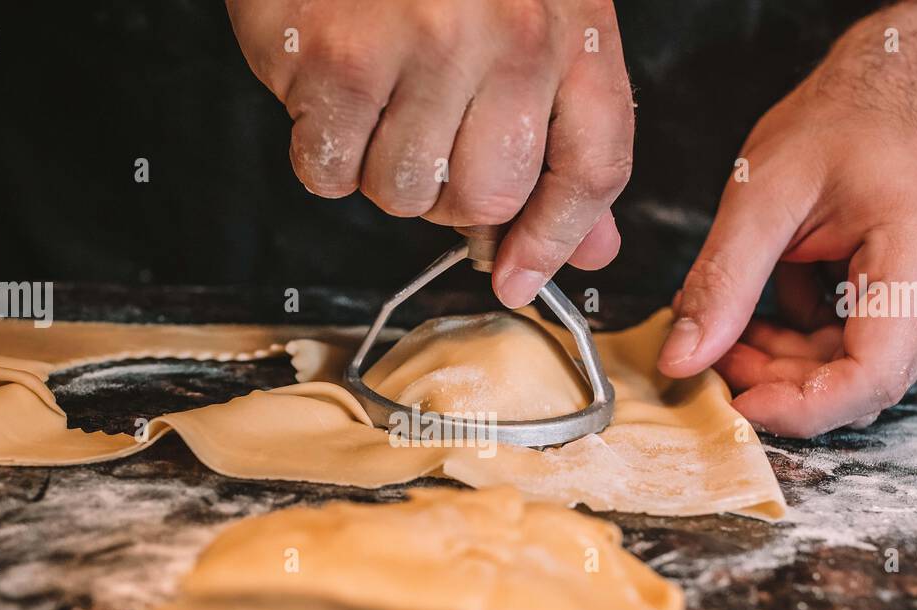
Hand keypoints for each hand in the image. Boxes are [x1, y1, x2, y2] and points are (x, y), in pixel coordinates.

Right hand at [225, 0, 634, 306]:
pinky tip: (329, 97)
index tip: (520, 277)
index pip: (593, 168)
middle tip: (424, 146)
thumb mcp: (535, 18)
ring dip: (381, 171)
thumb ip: (567, 138)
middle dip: (450, 200)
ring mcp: (425, 47)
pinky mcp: (340, 61)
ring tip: (375, 102)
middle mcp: (511, 35)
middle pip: (490, 198)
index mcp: (571, 25)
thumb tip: (590, 247)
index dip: (557, 239)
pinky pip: (332, 173)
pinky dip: (323, 155)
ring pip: (407, 195)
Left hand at [657, 36, 916, 437]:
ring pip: (852, 377)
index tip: (736, 403)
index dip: (799, 407)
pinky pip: (854, 355)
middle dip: (778, 382)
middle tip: (713, 351)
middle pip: (859, 383)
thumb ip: (722, 281)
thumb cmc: (842, 124)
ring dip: (783, 367)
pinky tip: (764, 313)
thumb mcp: (760, 192)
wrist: (896, 94)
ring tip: (730, 328)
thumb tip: (681, 360)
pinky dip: (800, 347)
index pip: (872, 375)